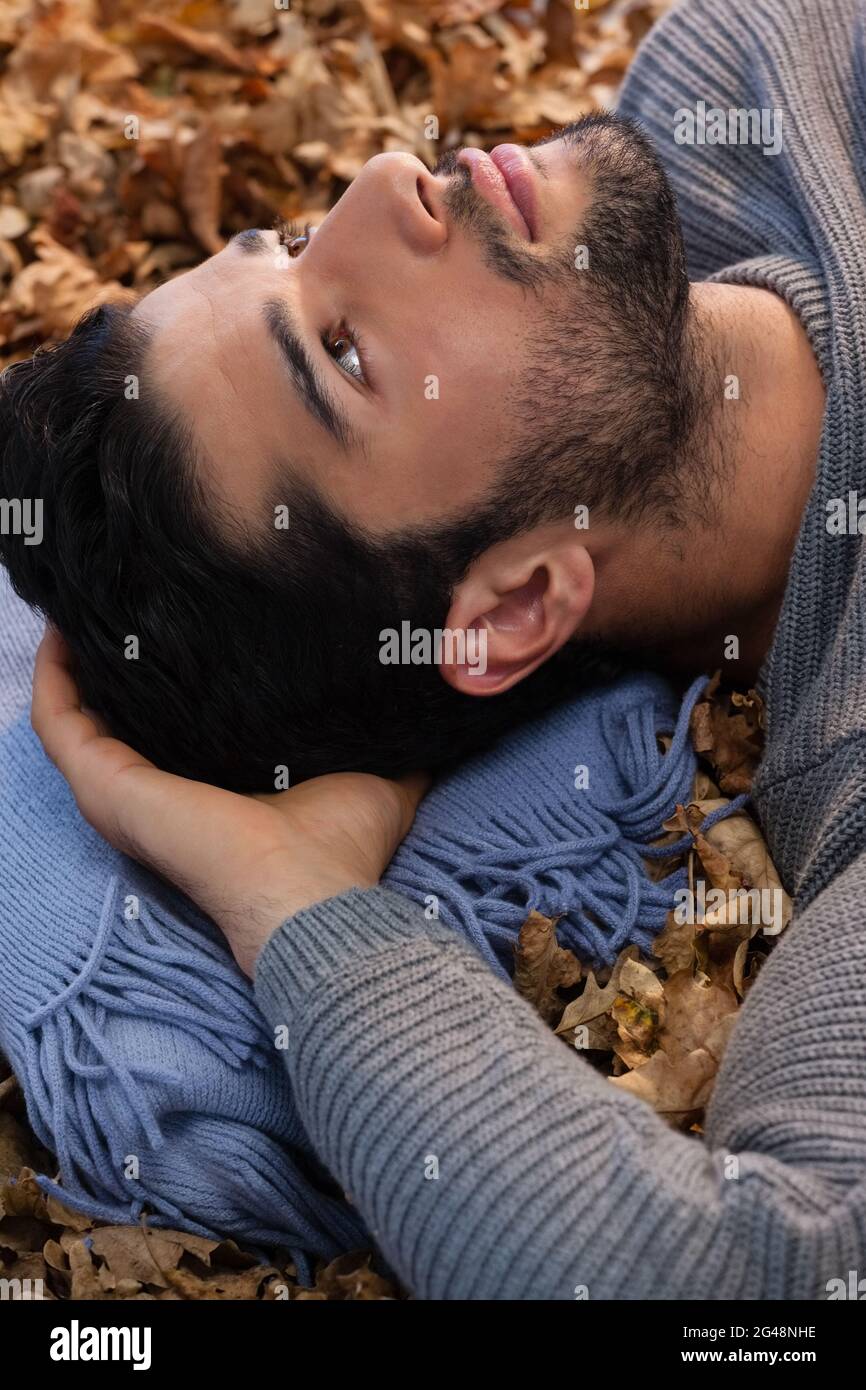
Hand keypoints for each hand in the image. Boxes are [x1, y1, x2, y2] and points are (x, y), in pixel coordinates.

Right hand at [31, 628, 426, 975]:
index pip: (173, 727)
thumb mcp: (377, 775)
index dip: (167, 678)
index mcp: (208, 792)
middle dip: (113, 662)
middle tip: (122, 599)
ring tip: (83, 603)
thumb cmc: (340, 846)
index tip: (175, 621)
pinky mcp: (104, 786)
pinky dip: (54, 675)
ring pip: (75, 717)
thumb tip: (418, 697)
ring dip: (73, 661)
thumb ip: (387, 738)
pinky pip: (58, 723)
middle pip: (116, 718)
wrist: (310, 891)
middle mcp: (156, 794)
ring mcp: (122, 793)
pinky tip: (63, 627)